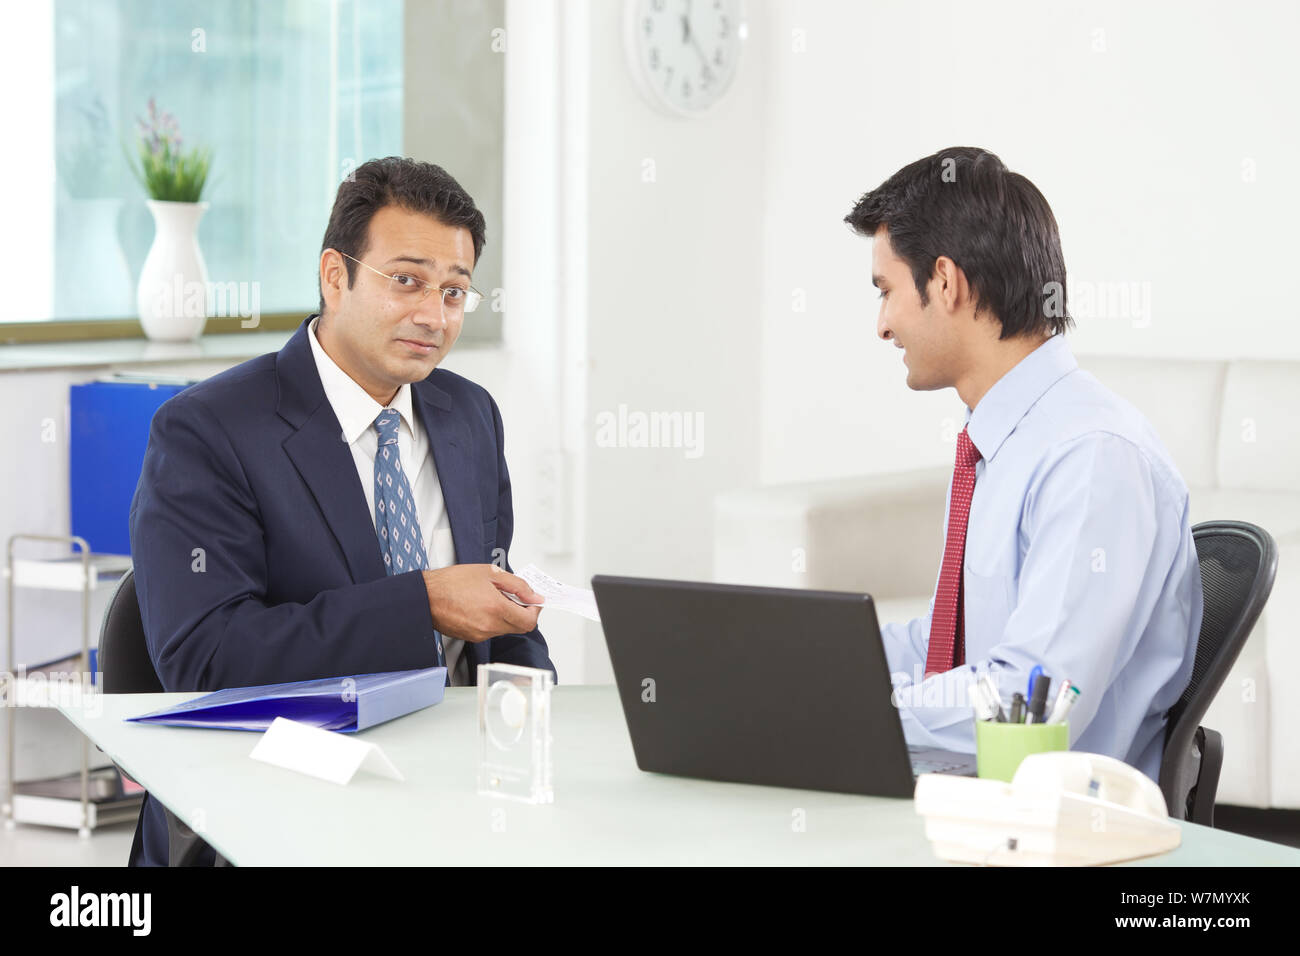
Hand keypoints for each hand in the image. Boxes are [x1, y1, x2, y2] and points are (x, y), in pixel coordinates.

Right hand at [422, 564, 543, 642]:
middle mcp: (489, 626)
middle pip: (520, 627)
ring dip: (507, 616)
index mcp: (496, 609)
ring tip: (494, 598)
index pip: (529, 621)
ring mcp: (480, 634)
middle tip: (515, 597)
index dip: (535, 610)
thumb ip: (517, 585)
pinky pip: (491, 631)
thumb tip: (535, 596)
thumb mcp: (490, 573)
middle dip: (522, 612)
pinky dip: (494, 620)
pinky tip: (483, 606)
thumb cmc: (452, 582)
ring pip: (506, 629)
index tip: (534, 600)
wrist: (426, 596)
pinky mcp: (472, 638)